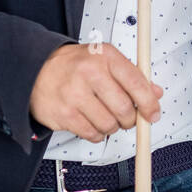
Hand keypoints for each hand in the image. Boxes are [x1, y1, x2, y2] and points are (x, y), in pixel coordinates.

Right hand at [29, 43, 164, 142]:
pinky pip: (92, 134)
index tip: (153, 114)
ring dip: (113, 126)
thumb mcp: (106, 60)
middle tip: (127, 117)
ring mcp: (75, 94)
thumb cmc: (75, 65)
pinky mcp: (64, 114)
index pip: (137, 83)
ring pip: (109, 125)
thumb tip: (155, 94)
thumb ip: (133, 76)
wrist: (36, 69)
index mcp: (106, 57)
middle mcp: (90, 73)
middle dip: (131, 119)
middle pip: (124, 109)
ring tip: (105, 116)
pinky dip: (97, 133)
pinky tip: (92, 121)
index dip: (149, 104)